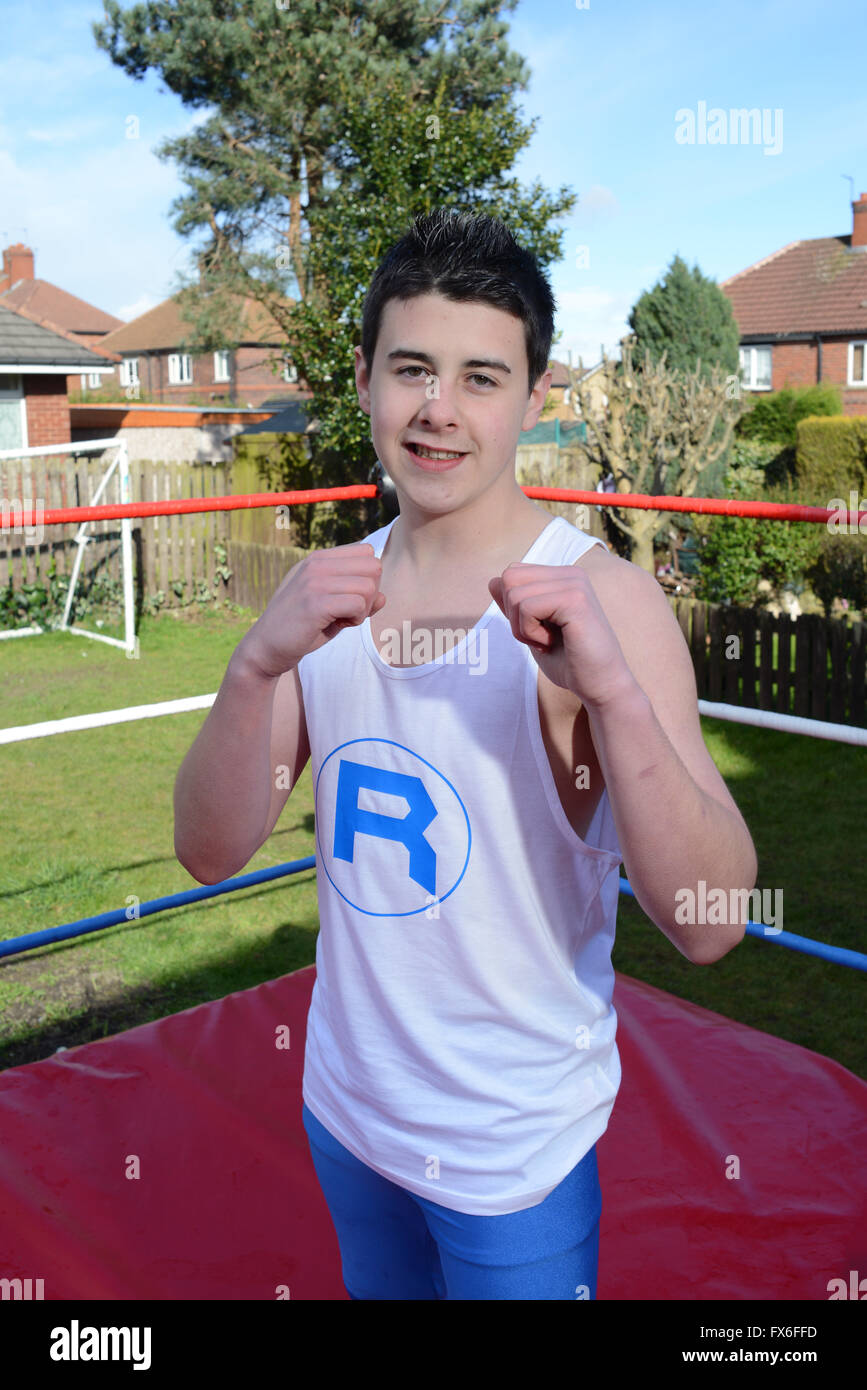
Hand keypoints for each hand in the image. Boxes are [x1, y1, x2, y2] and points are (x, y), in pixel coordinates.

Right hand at [239, 542, 385, 678]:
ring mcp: (314, 581)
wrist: (265, 648)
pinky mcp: (315, 603)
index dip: (367, 578)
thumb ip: (357, 598)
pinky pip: (358, 604)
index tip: (349, 598)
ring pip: (369, 586)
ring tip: (342, 618)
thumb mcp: (331, 607)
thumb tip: (383, 597)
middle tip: (349, 611)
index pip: (366, 552)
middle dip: (370, 593)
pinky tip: (338, 624)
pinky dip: (356, 619)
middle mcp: (316, 564)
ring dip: (363, 609)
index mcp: (318, 559)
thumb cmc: (300, 628)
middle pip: (373, 566)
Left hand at [488, 560, 636, 707]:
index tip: (538, 630)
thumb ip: (515, 606)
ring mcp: (575, 584)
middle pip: (509, 579)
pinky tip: (551, 644)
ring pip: (514, 594)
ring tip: (548, 642)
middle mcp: (571, 574)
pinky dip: (530, 633)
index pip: (512, 574)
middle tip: (541, 638)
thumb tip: (492, 581)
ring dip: (523, 628)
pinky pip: (526, 608)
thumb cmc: (570, 663)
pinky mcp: (575, 600)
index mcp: (563, 577)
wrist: (601, 686)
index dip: (512, 608)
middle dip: (514, 616)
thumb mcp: (533, 631)